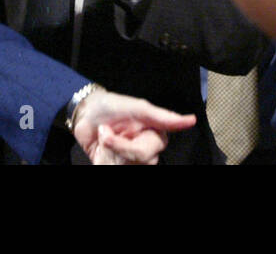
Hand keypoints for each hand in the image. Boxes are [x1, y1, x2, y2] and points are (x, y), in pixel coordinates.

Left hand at [71, 89, 196, 163]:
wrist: (84, 112)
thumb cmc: (112, 106)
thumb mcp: (138, 108)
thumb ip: (163, 117)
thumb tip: (190, 120)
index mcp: (154, 135)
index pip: (149, 152)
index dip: (129, 146)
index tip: (115, 134)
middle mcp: (144, 150)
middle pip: (138, 162)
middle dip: (117, 147)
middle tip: (106, 133)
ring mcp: (129, 161)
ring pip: (125, 167)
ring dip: (109, 153)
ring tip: (104, 138)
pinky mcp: (114, 166)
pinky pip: (112, 169)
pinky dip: (103, 161)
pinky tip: (101, 149)